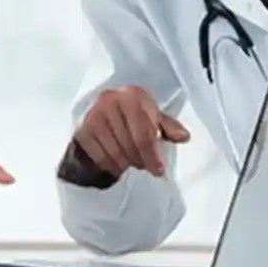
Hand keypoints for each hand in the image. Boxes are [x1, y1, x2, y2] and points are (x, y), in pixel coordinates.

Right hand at [72, 85, 189, 177]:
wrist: (100, 112)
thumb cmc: (131, 115)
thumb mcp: (152, 117)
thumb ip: (168, 127)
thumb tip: (183, 137)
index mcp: (133, 95)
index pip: (145, 131)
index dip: (152, 154)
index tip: (158, 170)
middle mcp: (111, 101)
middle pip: (130, 144)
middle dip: (140, 160)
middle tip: (145, 166)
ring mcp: (95, 115)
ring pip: (115, 152)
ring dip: (126, 163)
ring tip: (131, 162)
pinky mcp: (84, 129)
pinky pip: (100, 156)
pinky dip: (111, 165)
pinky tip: (117, 164)